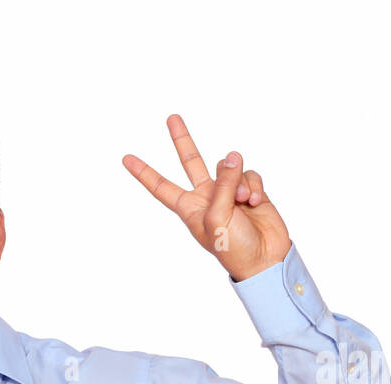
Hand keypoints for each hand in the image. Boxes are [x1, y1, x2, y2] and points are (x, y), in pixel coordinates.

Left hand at [122, 114, 290, 281]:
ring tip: (245, 202)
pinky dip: (255, 185)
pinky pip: (250, 174)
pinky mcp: (250, 190)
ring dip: (240, 182)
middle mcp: (207, 197)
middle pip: (191, 162)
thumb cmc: (233, 248)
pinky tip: (257, 202)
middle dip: (183, 140)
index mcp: (189, 208)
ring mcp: (229, 192)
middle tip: (171, 118)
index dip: (144, 173)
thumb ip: (223, 184)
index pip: (161, 186)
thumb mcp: (218, 217)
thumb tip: (232, 156)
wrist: (264, 259)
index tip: (126, 159)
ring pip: (230, 167)